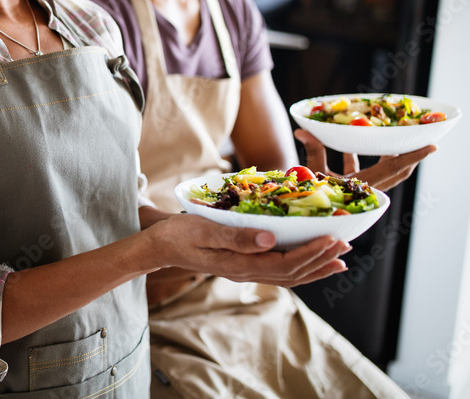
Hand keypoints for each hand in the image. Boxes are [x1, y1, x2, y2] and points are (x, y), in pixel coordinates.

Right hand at [151, 214, 348, 287]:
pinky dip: (299, 267)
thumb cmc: (179, 234)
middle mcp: (245, 272)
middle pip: (292, 273)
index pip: (284, 263)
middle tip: (345, 245)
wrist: (160, 246)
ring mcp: (244, 271)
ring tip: (338, 257)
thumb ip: (236, 237)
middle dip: (321, 260)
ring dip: (315, 267)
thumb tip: (269, 239)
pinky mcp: (242, 265)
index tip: (332, 238)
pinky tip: (309, 259)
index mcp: (239, 264)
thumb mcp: (204, 230)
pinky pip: (277, 271)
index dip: (311, 253)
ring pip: (288, 276)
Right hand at [293, 128, 435, 190]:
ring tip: (392, 138)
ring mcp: (368, 190)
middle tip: (415, 136)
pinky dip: (369, 159)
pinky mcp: (360, 190)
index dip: (413, 156)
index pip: (394, 168)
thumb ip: (313, 151)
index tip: (431, 147)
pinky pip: (372, 172)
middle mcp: (371, 188)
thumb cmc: (314, 199)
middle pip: (399, 170)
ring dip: (392, 155)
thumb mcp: (314, 174)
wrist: (312, 220)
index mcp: (365, 184)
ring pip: (388, 171)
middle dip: (409, 153)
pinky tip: (354, 146)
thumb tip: (301, 131)